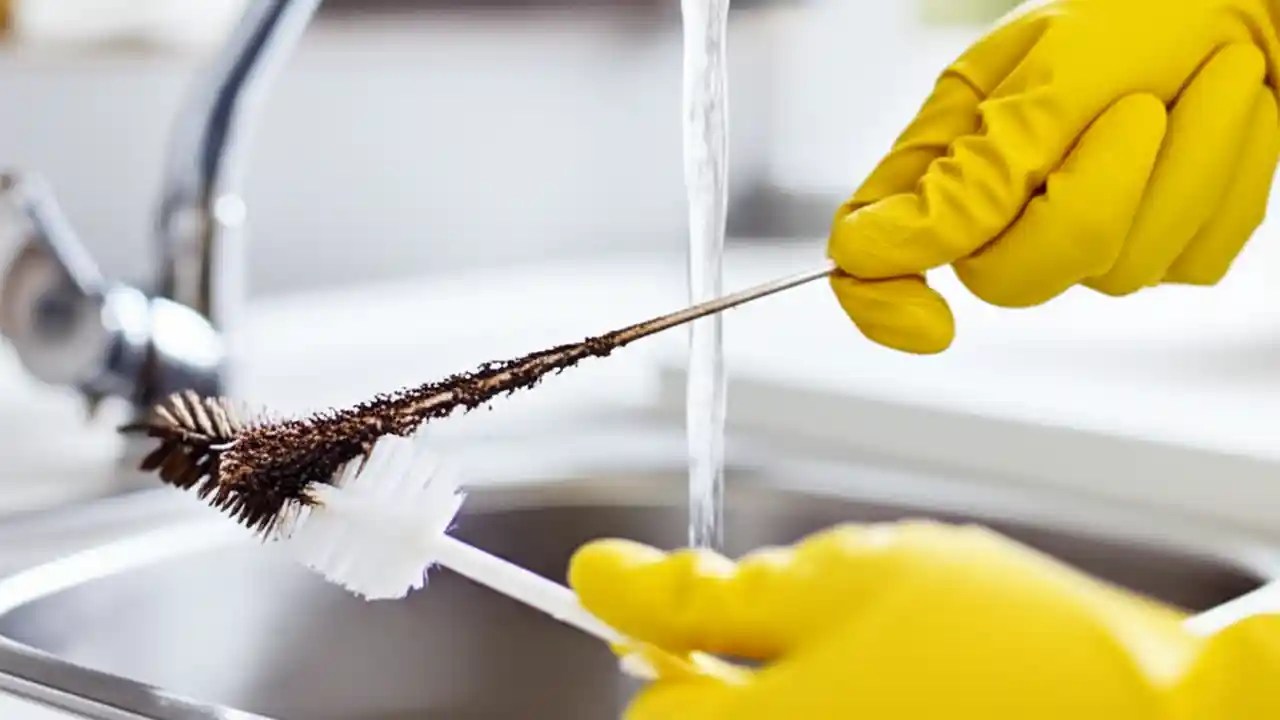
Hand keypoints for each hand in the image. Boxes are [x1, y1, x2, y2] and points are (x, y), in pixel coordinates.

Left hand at [570, 522, 1279, 718]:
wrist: (1153, 716)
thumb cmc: (1008, 644)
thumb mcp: (844, 580)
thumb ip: (713, 594)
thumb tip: (600, 577)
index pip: (655, 712)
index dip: (671, 638)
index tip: (687, 597)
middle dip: (741, 666)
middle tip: (819, 618)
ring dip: (801, 685)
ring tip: (885, 650)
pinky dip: (847, 708)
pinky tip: (909, 684)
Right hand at [828, 0, 1279, 352]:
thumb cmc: (1142, 9)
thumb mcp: (1048, 76)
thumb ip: (969, 177)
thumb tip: (867, 255)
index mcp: (947, 153)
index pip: (867, 251)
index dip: (879, 301)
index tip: (932, 324)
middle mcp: (1002, 207)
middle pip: (1007, 280)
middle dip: (1090, 198)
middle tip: (1139, 108)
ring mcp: (1086, 239)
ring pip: (1116, 273)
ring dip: (1184, 168)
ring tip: (1209, 81)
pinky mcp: (1165, 251)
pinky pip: (1191, 257)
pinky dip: (1225, 181)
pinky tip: (1229, 114)